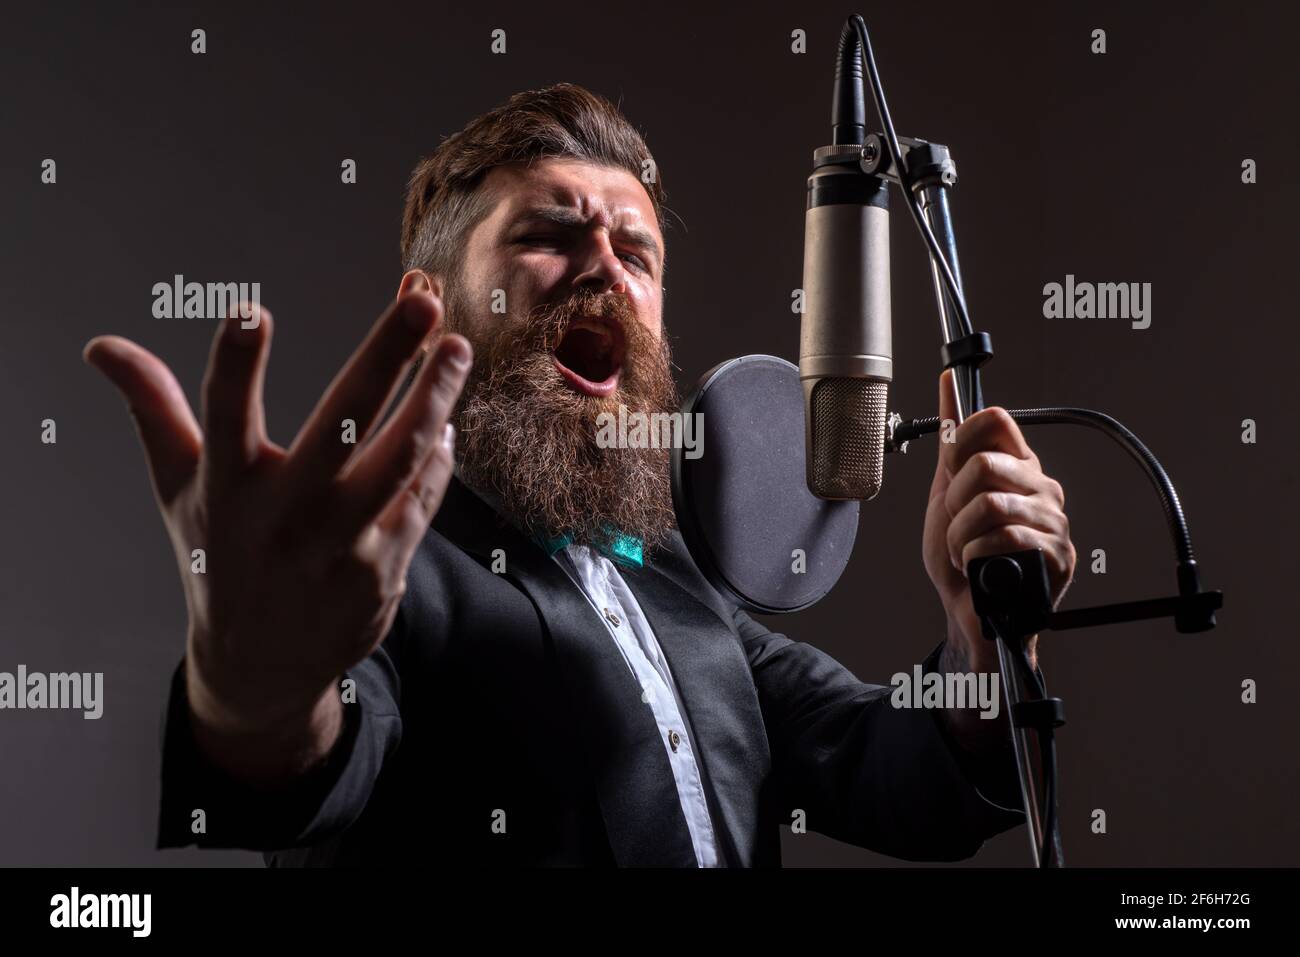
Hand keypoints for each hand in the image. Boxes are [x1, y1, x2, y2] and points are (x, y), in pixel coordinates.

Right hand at [84, 291, 471, 747]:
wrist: (260, 666)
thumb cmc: (219, 555)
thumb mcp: (179, 488)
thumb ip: (154, 410)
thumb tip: (103, 347)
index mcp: (225, 490)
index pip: (223, 419)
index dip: (235, 368)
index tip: (250, 312)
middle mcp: (283, 517)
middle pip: (341, 426)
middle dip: (385, 358)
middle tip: (422, 302)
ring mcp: (339, 546)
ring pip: (399, 461)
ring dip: (434, 400)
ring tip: (458, 349)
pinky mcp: (383, 569)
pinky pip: (422, 497)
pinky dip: (437, 455)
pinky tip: (444, 419)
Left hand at [922, 369, 1074, 671]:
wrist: (967, 609)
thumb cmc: (960, 553)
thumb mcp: (946, 489)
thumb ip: (951, 439)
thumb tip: (949, 382)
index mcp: (1018, 466)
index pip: (995, 420)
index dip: (960, 441)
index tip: (951, 470)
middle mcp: (1041, 487)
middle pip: (984, 464)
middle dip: (952, 503)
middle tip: (955, 526)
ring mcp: (1053, 521)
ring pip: (988, 505)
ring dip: (959, 536)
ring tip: (964, 551)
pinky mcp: (1058, 556)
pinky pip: (1002, 539)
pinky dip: (973, 557)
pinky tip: (978, 568)